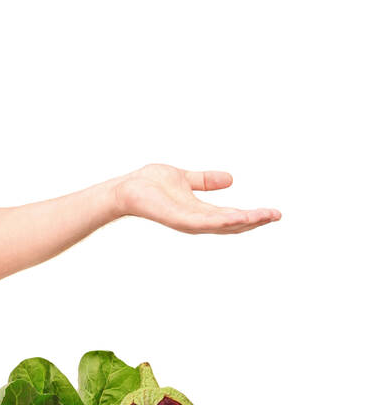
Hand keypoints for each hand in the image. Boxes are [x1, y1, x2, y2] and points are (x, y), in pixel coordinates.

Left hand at [114, 164, 280, 233]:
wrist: (126, 188)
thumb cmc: (149, 184)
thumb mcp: (185, 178)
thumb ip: (205, 181)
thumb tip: (231, 179)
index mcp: (200, 211)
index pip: (232, 215)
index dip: (253, 215)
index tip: (274, 212)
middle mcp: (197, 220)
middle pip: (233, 224)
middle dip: (256, 221)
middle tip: (277, 215)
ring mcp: (189, 221)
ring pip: (223, 225)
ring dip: (246, 221)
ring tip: (267, 216)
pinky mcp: (179, 219)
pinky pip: (205, 222)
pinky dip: (223, 221)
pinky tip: (239, 218)